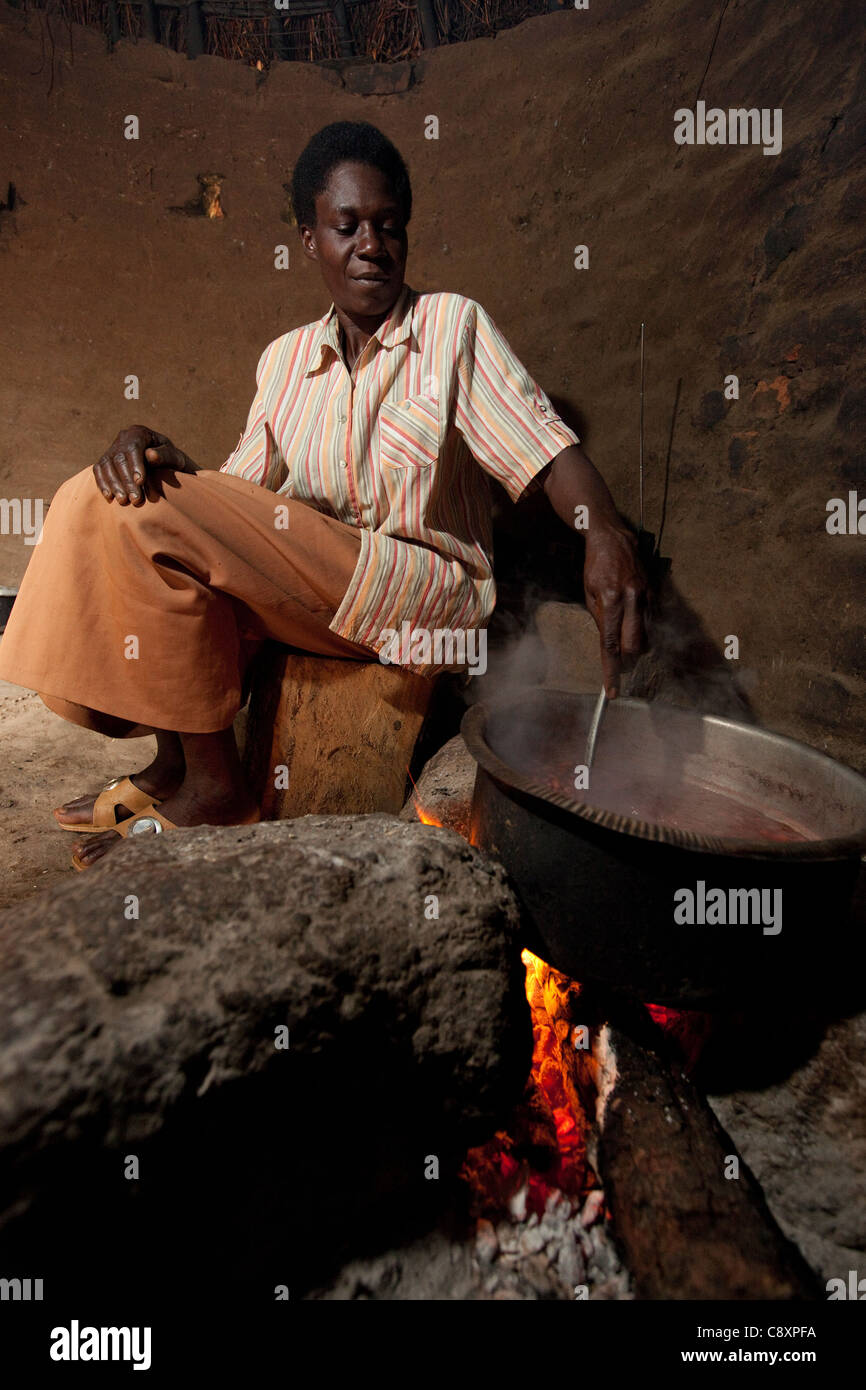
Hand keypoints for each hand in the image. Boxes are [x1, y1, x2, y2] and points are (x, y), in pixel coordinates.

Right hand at [94, 426, 197, 504]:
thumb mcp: (175, 458)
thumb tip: (150, 455)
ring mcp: (112, 449)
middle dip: (126, 480)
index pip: (133, 447)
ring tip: (123, 502)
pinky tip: (110, 497)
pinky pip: (98, 470)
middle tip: (135, 499)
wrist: (165, 466)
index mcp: (140, 433)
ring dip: (114, 485)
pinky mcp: (105, 461)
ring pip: (106, 465)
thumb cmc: (172, 461)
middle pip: (119, 458)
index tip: (140, 482)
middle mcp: (123, 438)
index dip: (135, 465)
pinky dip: (102, 484)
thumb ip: (165, 456)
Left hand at [583, 524, 648, 697]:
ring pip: (647, 635)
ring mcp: (646, 595)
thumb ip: (599, 619)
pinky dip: (644, 628)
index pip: (611, 644)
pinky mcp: (655, 592)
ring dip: (636, 643)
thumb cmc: (595, 566)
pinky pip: (653, 621)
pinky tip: (635, 623)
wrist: (613, 537)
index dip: (612, 670)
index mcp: (610, 600)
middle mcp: (631, 598)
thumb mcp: (588, 592)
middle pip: (634, 645)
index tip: (612, 691)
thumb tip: (609, 643)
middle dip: (627, 658)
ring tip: (625, 638)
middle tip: (619, 663)